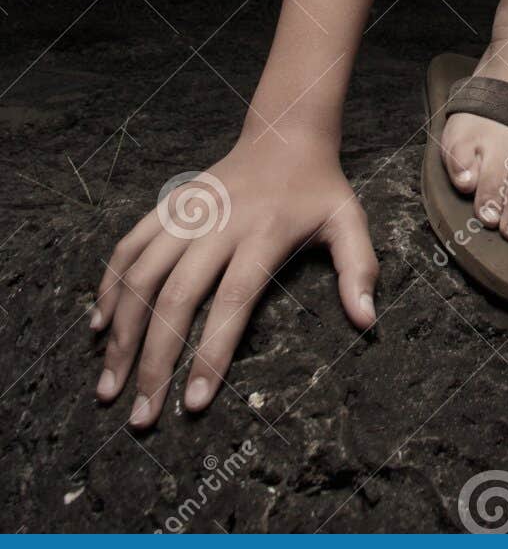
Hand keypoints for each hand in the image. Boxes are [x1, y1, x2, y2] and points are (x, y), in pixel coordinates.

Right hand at [89, 128, 377, 427]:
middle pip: (176, 297)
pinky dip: (108, 286)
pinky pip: (128, 247)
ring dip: (120, 333)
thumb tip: (367, 321)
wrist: (285, 132)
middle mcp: (218, 223)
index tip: (192, 404)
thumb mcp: (349, 222)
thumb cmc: (319, 189)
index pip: (232, 302)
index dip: (210, 354)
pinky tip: (99, 326)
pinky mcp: (169, 205)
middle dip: (154, 361)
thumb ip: (360, 269)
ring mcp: (188, 213)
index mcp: (265, 233)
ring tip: (108, 385)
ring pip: (141, 275)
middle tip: (141, 416)